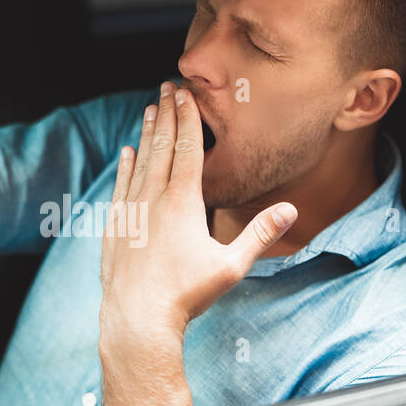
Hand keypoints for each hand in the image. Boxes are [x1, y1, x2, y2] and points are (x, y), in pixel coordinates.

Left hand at [99, 80, 296, 337]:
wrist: (137, 319)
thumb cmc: (186, 295)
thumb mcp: (230, 266)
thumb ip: (259, 234)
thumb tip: (290, 210)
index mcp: (183, 202)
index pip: (188, 149)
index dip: (188, 118)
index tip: (186, 93)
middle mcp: (153, 199)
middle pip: (163, 146)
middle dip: (167, 114)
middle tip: (166, 86)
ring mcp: (131, 211)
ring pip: (140, 162)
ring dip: (147, 134)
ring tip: (149, 109)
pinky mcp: (115, 227)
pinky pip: (121, 186)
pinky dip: (126, 165)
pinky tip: (127, 152)